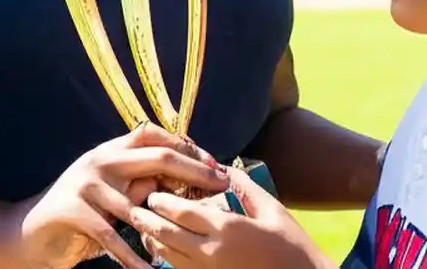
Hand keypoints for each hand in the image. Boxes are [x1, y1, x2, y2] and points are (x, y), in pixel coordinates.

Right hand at [16, 123, 229, 268]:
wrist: (27, 232)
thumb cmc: (76, 213)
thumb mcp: (107, 189)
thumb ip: (135, 179)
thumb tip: (183, 178)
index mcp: (109, 151)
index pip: (153, 134)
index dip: (185, 145)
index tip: (213, 162)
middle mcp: (100, 161)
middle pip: (157, 157)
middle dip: (195, 170)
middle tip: (222, 183)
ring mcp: (87, 184)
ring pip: (140, 203)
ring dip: (170, 222)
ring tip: (196, 235)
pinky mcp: (75, 211)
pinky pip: (113, 237)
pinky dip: (133, 258)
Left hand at [128, 168, 332, 268]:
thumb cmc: (291, 245)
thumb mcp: (272, 209)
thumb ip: (244, 186)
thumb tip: (223, 169)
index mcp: (226, 228)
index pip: (181, 211)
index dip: (162, 201)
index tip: (153, 191)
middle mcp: (211, 252)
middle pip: (165, 234)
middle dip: (147, 219)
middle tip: (136, 206)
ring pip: (167, 255)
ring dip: (152, 239)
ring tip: (143, 225)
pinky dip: (165, 257)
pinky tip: (162, 248)